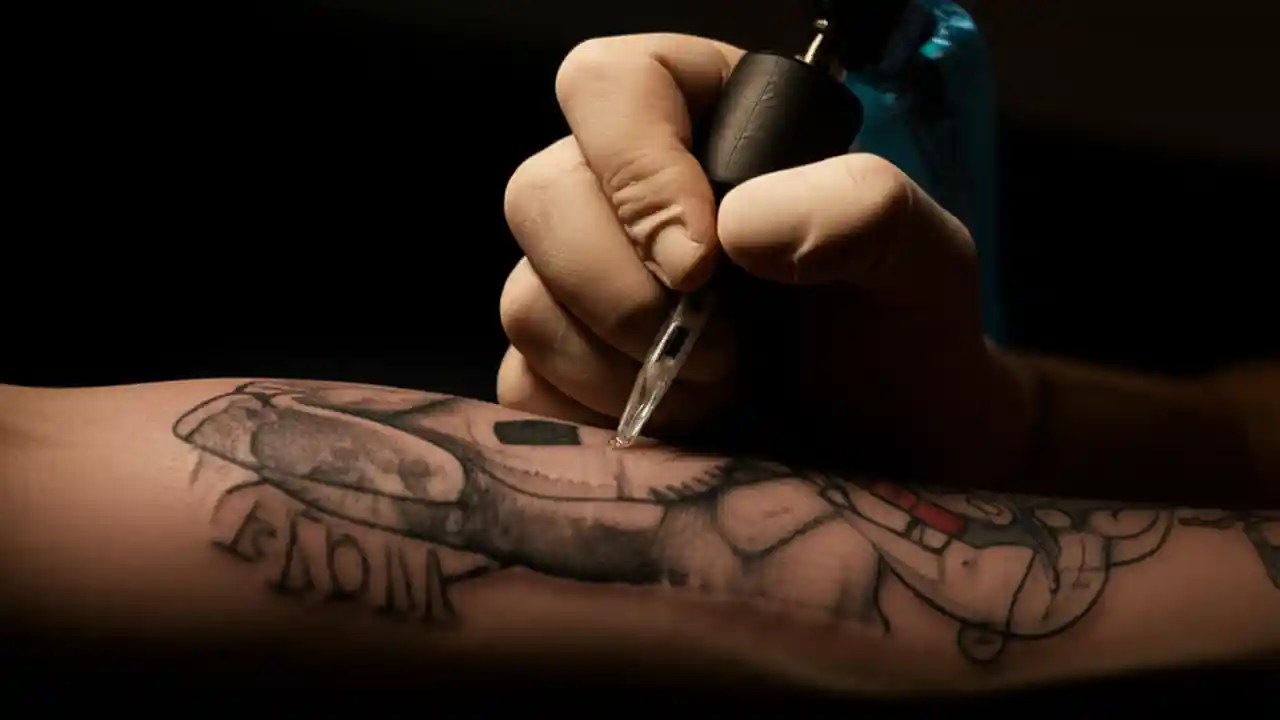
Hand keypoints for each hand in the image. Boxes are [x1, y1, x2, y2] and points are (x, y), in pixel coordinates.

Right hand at [497, 33, 1032, 485]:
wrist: (888, 449)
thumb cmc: (901, 337)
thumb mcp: (923, 257)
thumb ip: (861, 210)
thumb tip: (736, 227)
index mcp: (707, 124)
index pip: (609, 86)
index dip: (635, 169)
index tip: (702, 263)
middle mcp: (628, 194)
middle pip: (541, 196)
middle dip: (624, 293)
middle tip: (724, 354)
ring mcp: (583, 284)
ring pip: (526, 301)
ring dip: (622, 366)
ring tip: (717, 391)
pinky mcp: (563, 369)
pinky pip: (525, 383)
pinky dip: (596, 416)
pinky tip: (674, 427)